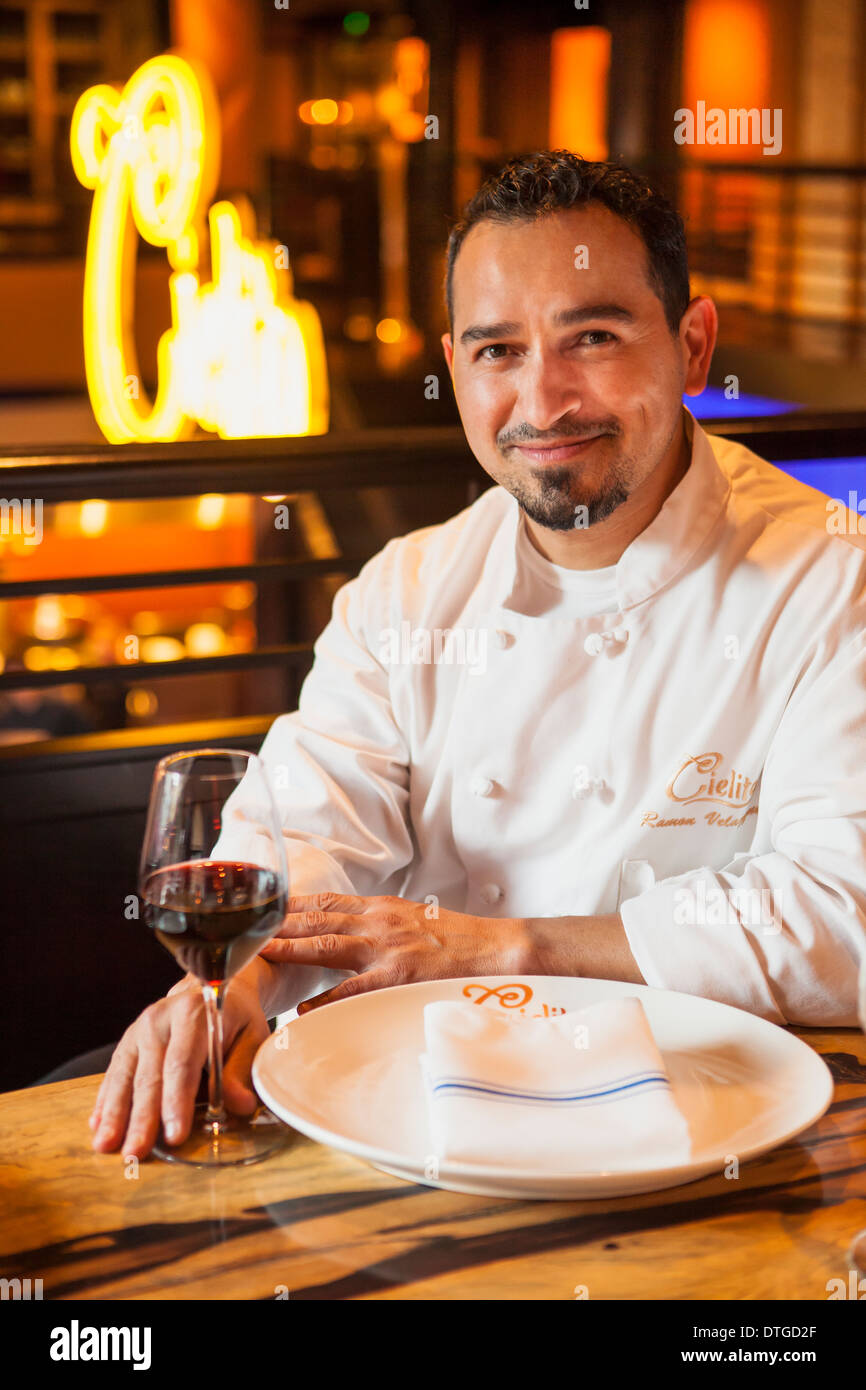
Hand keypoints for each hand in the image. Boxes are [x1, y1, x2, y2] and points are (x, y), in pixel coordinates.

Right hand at [89, 969, 269, 1157]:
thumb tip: (241, 1106)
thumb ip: (242, 1071)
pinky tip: (98, 1126)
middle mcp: (160, 1019)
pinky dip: (105, 1102)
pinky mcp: (127, 1042)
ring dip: (115, 1115)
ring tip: (106, 1146)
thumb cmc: (234, 1019)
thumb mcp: (251, 1038)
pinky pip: (114, 1074)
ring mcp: (138, 1030)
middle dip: (141, 1119)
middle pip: (149, 1076)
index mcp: (193, 1014)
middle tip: (135, 1153)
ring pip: (125, 1077)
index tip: (175, 1135)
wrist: (208, 989)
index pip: (182, 1064)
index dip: (177, 1102)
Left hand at [258, 892, 528, 1011]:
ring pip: (325, 945)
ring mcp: (386, 949)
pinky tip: (302, 1010)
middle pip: (316, 918)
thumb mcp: (418, 922)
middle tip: (243, 928)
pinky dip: (324, 1000)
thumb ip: (384, 926)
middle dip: (277, 923)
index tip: (261, 909)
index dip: (291, 906)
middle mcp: (379, 922)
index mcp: (383, 908)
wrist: (500, 951)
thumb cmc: (462, 943)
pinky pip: (351, 991)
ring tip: (258, 955)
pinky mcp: (397, 977)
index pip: (326, 901)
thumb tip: (353, 935)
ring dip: (289, 949)